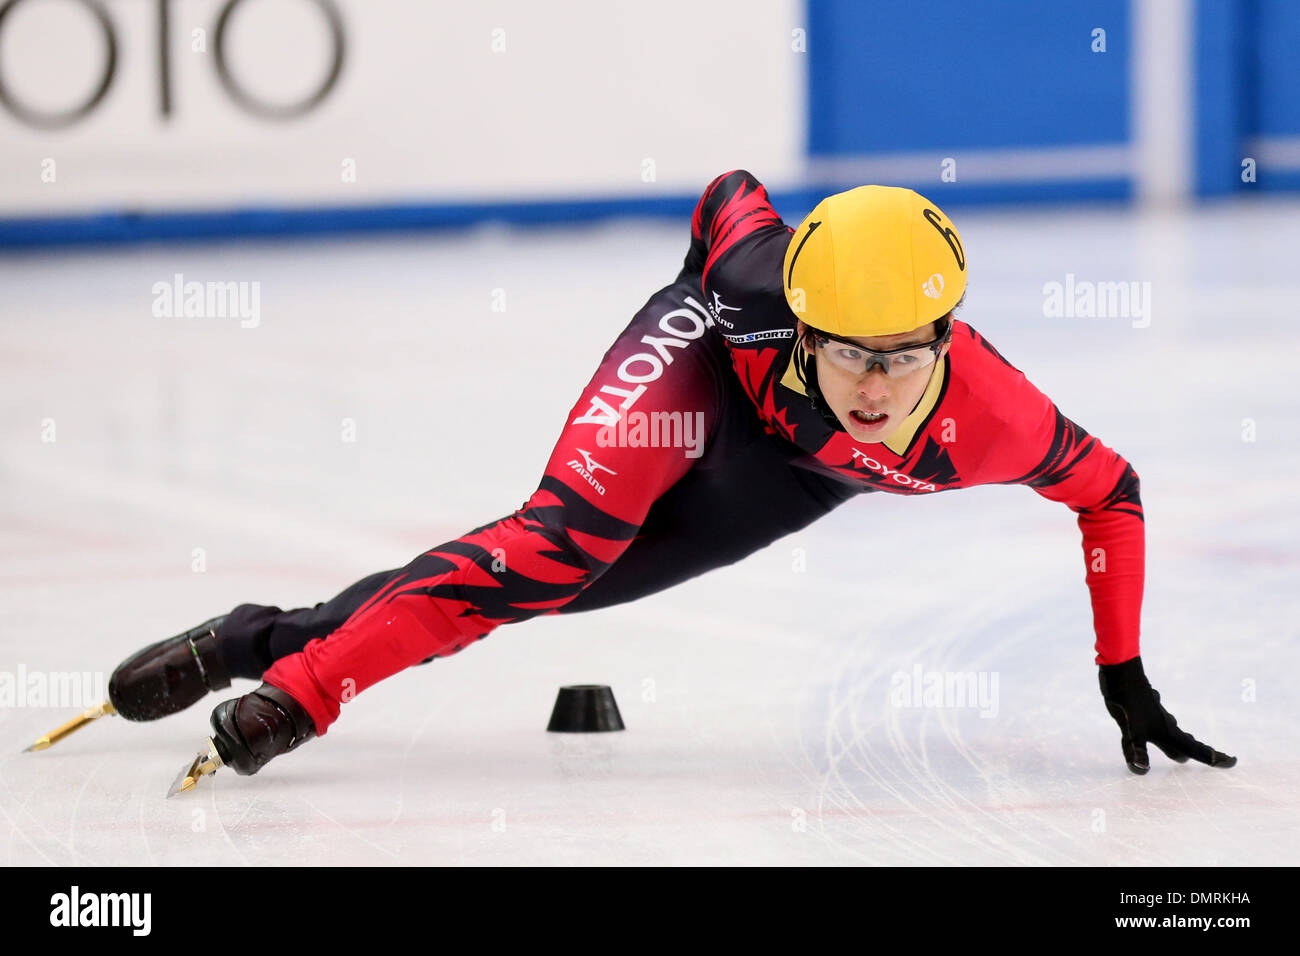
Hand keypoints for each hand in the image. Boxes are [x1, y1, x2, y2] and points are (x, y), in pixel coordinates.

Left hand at [1098, 656, 1236, 774]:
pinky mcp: (1146, 708)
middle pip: (1187, 744)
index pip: (1196, 751)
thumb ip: (1136, 750)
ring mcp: (1157, 716)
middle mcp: (1166, 725)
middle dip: (1199, 754)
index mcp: (1168, 734)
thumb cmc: (1127, 702)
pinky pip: (1159, 725)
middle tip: (1213, 760)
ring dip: (1181, 745)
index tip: (1233, 761)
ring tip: (1182, 754)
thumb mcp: (1130, 731)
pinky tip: (1156, 730)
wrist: (1121, 673)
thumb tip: (1142, 771)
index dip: (1214, 758)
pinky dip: (1163, 734)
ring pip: (1173, 734)